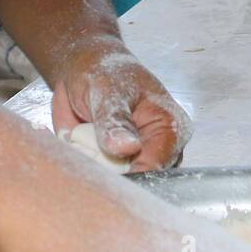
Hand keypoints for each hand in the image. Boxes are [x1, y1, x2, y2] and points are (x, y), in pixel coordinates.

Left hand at [50, 41, 189, 171]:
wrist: (86, 68)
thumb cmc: (104, 73)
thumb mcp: (108, 90)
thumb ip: (116, 120)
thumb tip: (128, 148)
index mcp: (171, 127)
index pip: (156, 166)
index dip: (129, 174)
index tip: (101, 169)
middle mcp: (161, 148)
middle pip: (139, 180)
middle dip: (109, 172)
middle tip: (84, 147)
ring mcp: (139, 158)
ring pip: (118, 183)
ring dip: (95, 168)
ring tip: (82, 138)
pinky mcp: (118, 164)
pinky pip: (102, 178)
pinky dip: (86, 165)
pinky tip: (79, 144)